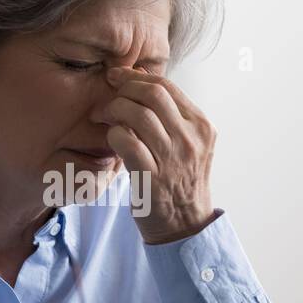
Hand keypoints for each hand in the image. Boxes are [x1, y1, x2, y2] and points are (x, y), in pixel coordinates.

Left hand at [94, 66, 218, 243]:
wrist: (185, 225)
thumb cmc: (180, 180)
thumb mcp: (188, 143)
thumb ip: (171, 115)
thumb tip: (140, 77)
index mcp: (200, 125)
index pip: (167, 86)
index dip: (136, 76)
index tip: (116, 77)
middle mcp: (190, 139)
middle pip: (153, 93)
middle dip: (123, 89)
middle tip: (106, 98)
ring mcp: (172, 159)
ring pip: (138, 114)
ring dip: (113, 110)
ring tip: (102, 117)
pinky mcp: (152, 178)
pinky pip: (127, 142)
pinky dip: (113, 134)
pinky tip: (110, 139)